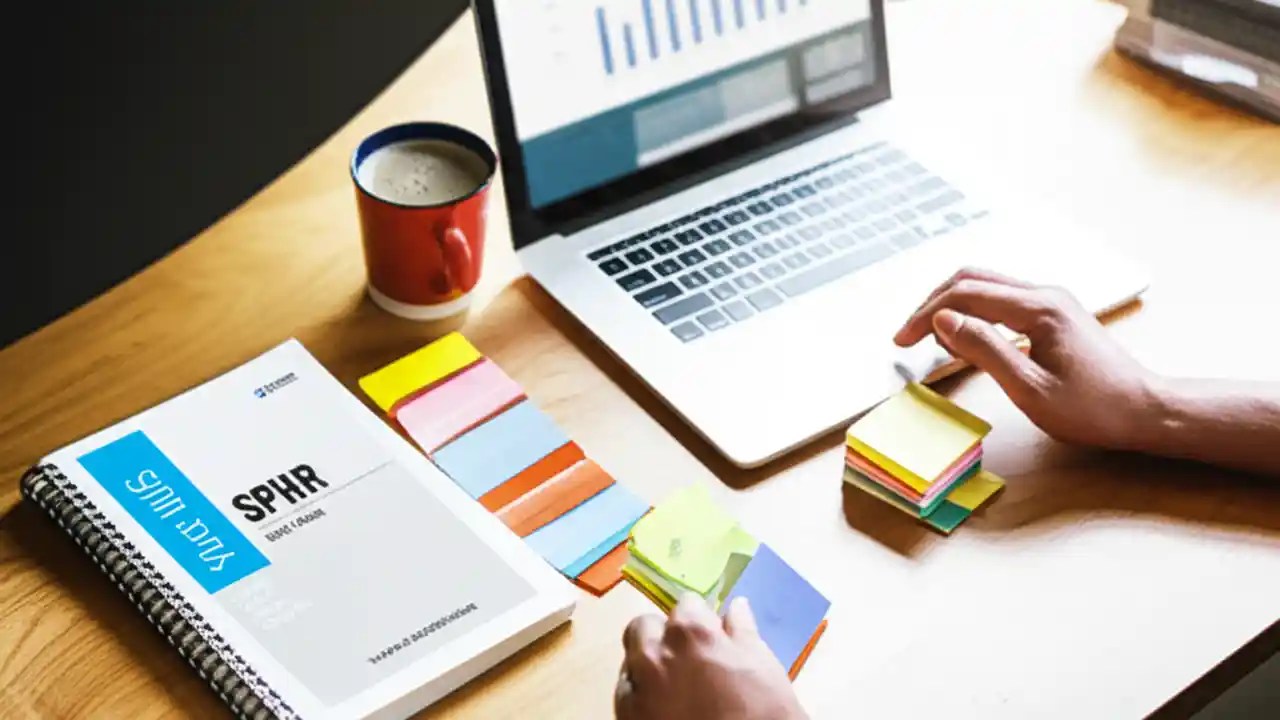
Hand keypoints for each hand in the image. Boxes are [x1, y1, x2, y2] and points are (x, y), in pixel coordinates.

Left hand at [615, 595, 805, 719]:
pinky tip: (663, 706)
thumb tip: (736, 605)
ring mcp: (637, 685)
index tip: (709, 634)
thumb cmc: (762, 711)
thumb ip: (743, 630)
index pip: (686, 604)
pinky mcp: (626, 713)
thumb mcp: (762, 665)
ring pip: (631, 657)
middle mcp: (656, 651)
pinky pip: (625, 691)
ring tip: (674, 684)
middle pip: (645, 625)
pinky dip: (639, 692)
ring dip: (647, 661)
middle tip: (688, 658)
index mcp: (691, 631)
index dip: (700, 618)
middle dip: (662, 634)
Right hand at [894, 268, 1157, 450]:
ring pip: (986, 286)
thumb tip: (944, 320)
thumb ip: (984, 350)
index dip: (927, 315)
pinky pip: (1002, 300)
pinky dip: (973, 313)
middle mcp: (1044, 294)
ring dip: (952, 306)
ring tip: (931, 338)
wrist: (1145, 411)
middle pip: (972, 279)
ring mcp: (1051, 301)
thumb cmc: (1092, 409)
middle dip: (933, 304)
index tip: (901, 342)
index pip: (966, 296)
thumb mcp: (1030, 389)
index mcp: (1038, 309)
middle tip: (907, 337)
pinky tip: (966, 339)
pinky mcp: (1053, 314)